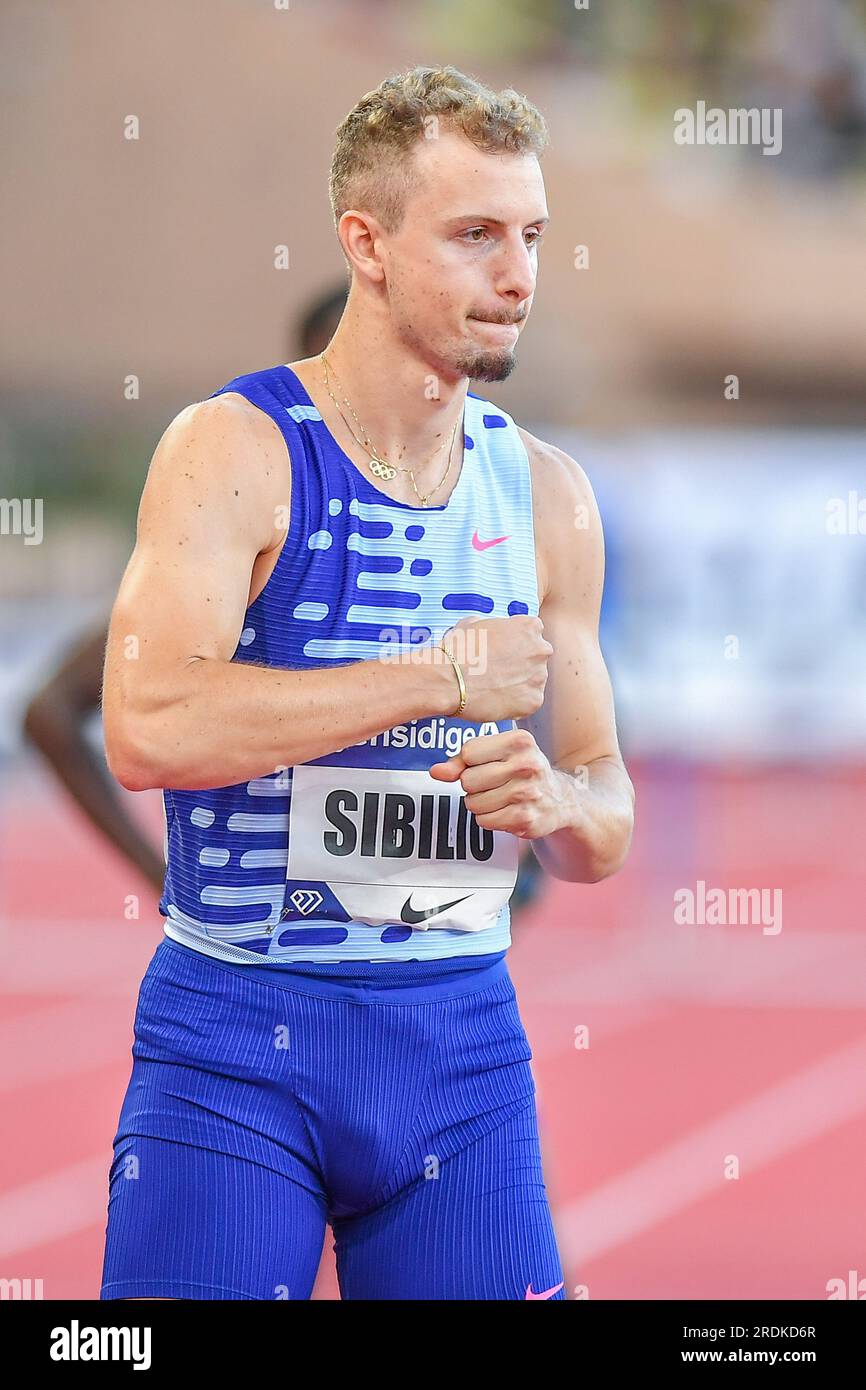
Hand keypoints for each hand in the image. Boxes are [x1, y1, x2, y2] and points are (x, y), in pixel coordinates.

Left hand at [429, 728, 571, 839]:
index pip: (469, 752)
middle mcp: (527, 765)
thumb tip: (436, 772)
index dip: (469, 762)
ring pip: (473, 803)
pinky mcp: (525, 819)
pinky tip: (506, 811)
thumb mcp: (498, 754)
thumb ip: (463, 760)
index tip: (486, 764)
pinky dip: (489, 819)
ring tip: (500, 797)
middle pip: (468, 780)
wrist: (560, 800)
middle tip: (493, 784)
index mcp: (520, 741)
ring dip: (480, 804)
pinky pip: (483, 821)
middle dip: (473, 785)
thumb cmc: (522, 771)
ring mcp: (527, 794)